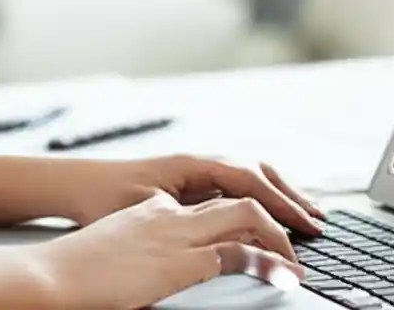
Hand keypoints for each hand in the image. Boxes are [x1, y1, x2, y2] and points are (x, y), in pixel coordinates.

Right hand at [32, 191, 304, 309]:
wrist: (52, 276)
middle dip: (276, 210)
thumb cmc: (72, 273)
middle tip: (300, 230)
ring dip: (280, 233)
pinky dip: (268, 259)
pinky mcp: (182, 258)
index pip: (211, 201)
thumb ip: (142, 255)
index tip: (262, 230)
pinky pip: (239, 250)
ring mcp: (178, 233)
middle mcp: (171, 213)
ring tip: (298, 256)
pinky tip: (285, 273)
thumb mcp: (115, 254)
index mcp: (154, 211)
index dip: (243, 213)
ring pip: (247, 214)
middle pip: (238, 195)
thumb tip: (147, 272)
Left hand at [63, 155, 324, 235]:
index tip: (305, 226)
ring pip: (251, 176)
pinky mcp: (191, 181)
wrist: (75, 183)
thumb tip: (228, 231)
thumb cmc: (104, 196)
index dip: (282, 204)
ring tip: (306, 215)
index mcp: (194, 164)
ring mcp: (196, 169)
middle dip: (291, 197)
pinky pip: (236, 185)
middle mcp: (200, 161)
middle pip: (260, 173)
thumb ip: (189, 219)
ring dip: (280, 194)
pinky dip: (260, 196)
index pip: (252, 181)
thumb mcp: (149, 211)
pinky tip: (269, 211)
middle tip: (319, 222)